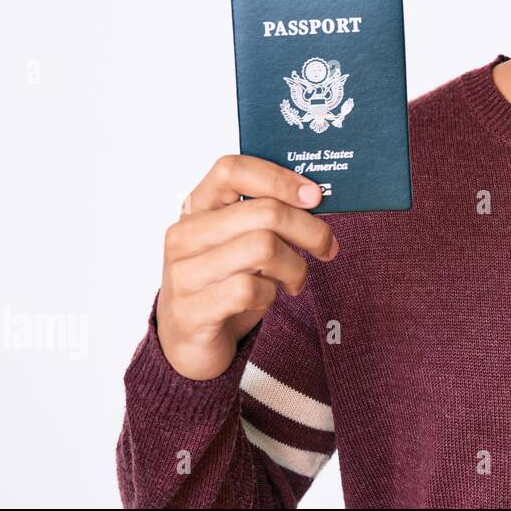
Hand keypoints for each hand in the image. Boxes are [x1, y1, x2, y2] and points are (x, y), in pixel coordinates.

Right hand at [156, 155, 338, 380]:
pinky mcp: (191, 311)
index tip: (314, 196)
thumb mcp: (242, 242)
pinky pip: (250, 289)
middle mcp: (185, 235)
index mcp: (197, 208)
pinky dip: (272, 294)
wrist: (188, 341)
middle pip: (265, 212)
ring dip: (295, 266)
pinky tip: (268, 299)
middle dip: (310, 230)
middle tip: (327, 247)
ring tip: (295, 280)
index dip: (280, 178)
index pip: (232, 169)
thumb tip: (315, 199)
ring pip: (264, 248)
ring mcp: (183, 274)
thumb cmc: (224, 282)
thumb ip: (266, 217)